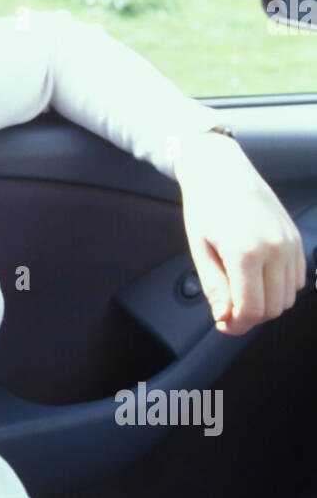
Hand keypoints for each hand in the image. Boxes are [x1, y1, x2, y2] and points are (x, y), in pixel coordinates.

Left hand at [172, 131, 305, 334]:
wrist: (222, 171)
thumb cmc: (206, 206)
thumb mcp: (200, 249)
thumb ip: (215, 287)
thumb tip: (225, 317)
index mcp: (246, 253)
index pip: (251, 310)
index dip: (237, 326)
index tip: (224, 325)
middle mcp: (275, 249)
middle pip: (273, 308)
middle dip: (251, 316)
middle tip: (229, 310)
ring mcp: (290, 243)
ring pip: (288, 297)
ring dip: (267, 303)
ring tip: (242, 291)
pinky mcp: (296, 238)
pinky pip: (297, 279)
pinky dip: (281, 287)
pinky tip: (259, 278)